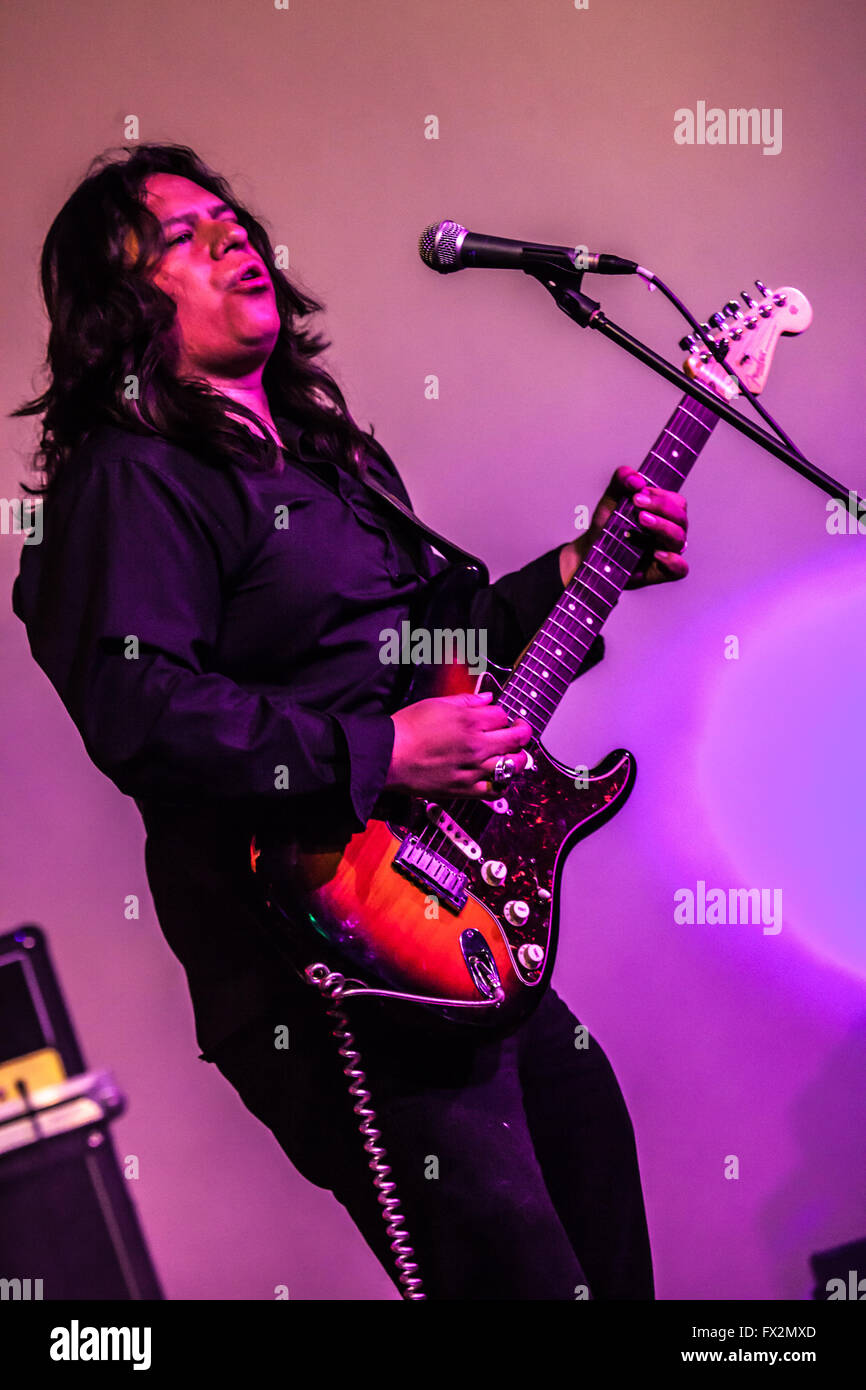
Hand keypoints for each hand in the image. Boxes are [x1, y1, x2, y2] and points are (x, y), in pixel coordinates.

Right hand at [385, 690, 533, 798]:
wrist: (389, 756)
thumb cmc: (406, 729)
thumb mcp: (436, 704)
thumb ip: (466, 701)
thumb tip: (486, 698)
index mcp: (469, 721)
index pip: (502, 715)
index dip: (502, 714)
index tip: (498, 717)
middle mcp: (476, 745)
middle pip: (516, 738)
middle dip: (522, 732)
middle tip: (520, 731)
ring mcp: (473, 769)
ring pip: (513, 765)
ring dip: (519, 758)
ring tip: (515, 754)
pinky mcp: (465, 789)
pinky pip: (495, 790)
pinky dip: (502, 783)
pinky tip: (500, 777)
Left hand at [563, 464, 688, 587]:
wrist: (591, 552)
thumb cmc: (607, 526)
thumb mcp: (611, 499)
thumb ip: (621, 480)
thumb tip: (636, 479)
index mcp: (664, 514)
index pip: (676, 502)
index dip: (661, 496)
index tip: (639, 493)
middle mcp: (669, 532)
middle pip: (681, 518)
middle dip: (661, 507)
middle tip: (637, 503)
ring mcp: (666, 552)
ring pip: (679, 539)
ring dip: (662, 527)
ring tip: (641, 520)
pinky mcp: (660, 572)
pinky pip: (680, 569)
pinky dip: (673, 561)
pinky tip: (657, 553)